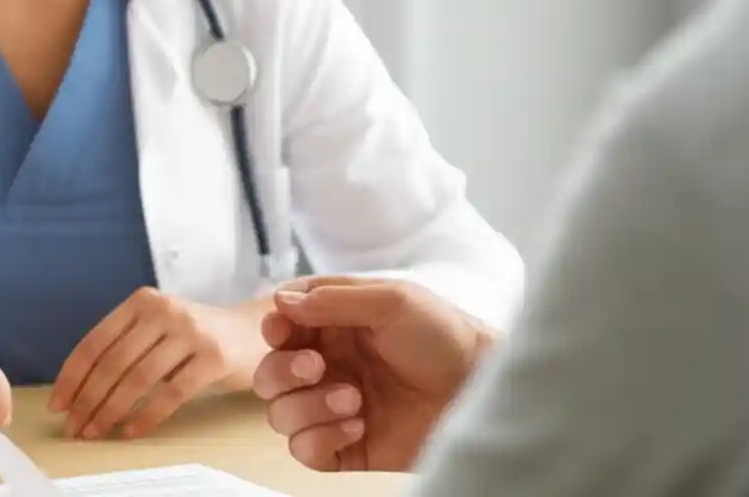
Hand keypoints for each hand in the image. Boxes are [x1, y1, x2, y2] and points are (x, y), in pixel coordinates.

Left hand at [48, 287, 268, 439]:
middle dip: (88, 400)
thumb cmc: (196, 336)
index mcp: (143, 301)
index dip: (72, 377)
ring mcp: (191, 332)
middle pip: (113, 363)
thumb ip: (125, 343)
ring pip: (138, 379)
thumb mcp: (158, 326)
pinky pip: (170, 393)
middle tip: (74, 427)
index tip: (58, 405)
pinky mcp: (214, 357)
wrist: (252, 332)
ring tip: (96, 432)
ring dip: (111, 411)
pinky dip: (146, 416)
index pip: (96, 341)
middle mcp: (165, 310)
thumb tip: (78, 388)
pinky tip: (131, 431)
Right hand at [253, 277, 494, 472]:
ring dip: (307, 407)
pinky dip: (321, 439)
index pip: (281, 324)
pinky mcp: (345, 446)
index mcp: (336, 324)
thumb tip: (280, 302)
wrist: (479, 390)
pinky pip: (304, 450)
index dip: (274, 328)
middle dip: (283, 371)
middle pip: (270, 373)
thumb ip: (333, 298)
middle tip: (317, 367)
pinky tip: (357, 426)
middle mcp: (330, 365)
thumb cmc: (444, 337)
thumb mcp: (393, 300)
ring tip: (354, 399)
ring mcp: (334, 407)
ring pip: (280, 413)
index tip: (282, 329)